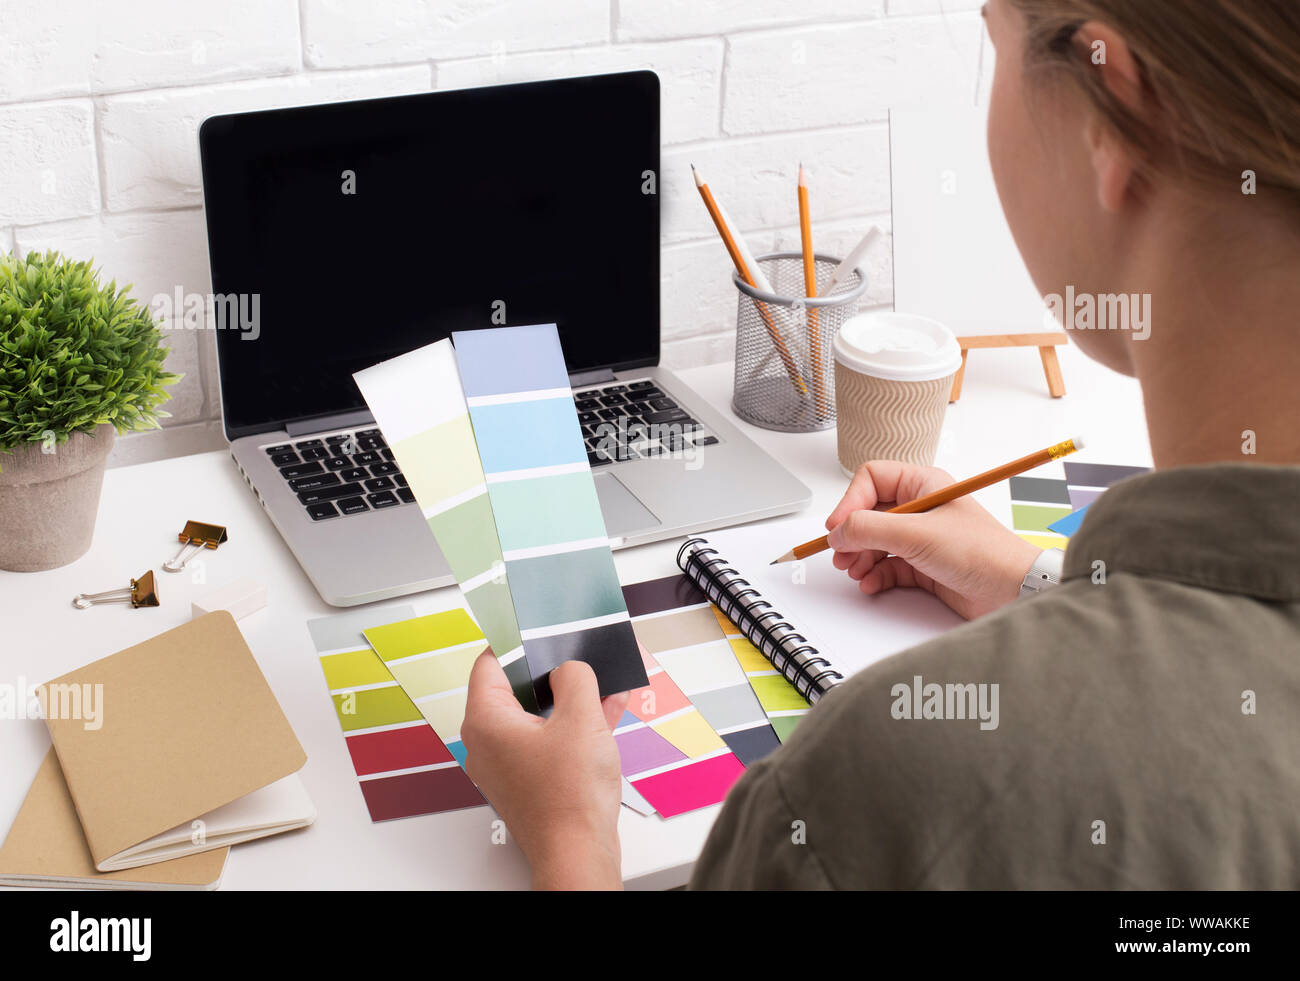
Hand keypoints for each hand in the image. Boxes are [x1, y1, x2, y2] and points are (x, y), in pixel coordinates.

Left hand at [461, 652, 629, 889]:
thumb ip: (575, 678)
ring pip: (537, 715)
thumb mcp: (582, 718)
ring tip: (601, 680)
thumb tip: (570, 670)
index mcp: (486, 721)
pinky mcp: (531, 780)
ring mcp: (509, 763)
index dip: (516, 643)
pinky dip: (573, 725)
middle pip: (515, 689)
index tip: (537, 630)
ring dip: (569, 698)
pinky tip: (607, 710)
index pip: (489, 663)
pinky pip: (549, 739)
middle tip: (574, 654)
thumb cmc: (570, 798)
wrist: (579, 852)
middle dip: (551, 671)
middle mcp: (489, 742)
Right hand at [824, 460, 1042, 619]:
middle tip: (841, 554)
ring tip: (855, 571)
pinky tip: (871, 583)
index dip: (850, 501)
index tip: (838, 527)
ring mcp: (921, 538)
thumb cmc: (980, 552)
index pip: (872, 480)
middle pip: (869, 513)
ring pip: (875, 542)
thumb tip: (837, 531)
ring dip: (860, 557)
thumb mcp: (916, 534)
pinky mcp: (923, 565)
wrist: (1012, 591)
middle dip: (852, 535)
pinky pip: (887, 566)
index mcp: (923, 485)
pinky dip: (874, 575)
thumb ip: (870, 529)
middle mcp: (920, 508)